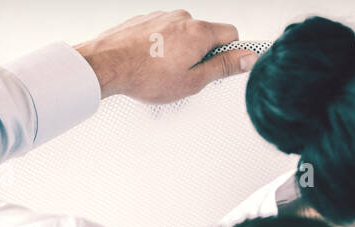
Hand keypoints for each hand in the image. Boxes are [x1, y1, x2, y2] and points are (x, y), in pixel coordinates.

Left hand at [74, 10, 253, 102]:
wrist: (106, 65)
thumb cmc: (145, 76)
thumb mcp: (194, 81)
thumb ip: (224, 67)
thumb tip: (248, 59)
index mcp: (198, 32)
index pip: (232, 34)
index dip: (231, 53)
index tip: (224, 67)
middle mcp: (182, 18)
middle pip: (207, 33)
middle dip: (203, 53)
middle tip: (189, 75)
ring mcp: (161, 16)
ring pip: (184, 33)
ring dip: (182, 49)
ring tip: (165, 70)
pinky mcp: (145, 19)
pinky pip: (165, 32)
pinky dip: (164, 45)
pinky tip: (152, 62)